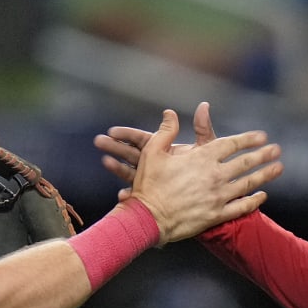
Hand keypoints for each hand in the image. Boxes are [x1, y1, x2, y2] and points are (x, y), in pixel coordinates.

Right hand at [95, 102, 220, 198]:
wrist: (208, 201)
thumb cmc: (208, 173)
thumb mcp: (205, 149)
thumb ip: (202, 129)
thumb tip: (204, 106)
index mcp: (166, 150)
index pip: (143, 139)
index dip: (128, 134)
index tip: (113, 130)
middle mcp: (158, 164)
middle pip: (133, 153)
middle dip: (115, 146)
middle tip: (99, 141)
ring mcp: (154, 181)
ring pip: (131, 172)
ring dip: (117, 167)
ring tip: (105, 162)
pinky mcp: (152, 196)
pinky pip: (139, 194)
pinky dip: (130, 193)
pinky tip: (123, 195)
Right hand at [122, 105, 279, 243]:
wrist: (148, 218)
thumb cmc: (149, 184)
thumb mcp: (152, 152)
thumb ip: (165, 131)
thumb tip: (170, 113)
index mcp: (202, 158)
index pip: (231, 144)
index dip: (248, 139)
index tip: (262, 136)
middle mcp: (214, 175)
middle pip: (245, 163)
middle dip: (263, 155)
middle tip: (277, 150)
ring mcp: (218, 196)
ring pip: (248, 183)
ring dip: (265, 175)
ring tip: (278, 168)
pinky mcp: (217, 215)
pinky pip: (241, 207)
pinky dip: (254, 201)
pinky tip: (262, 196)